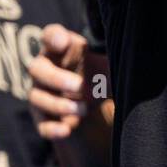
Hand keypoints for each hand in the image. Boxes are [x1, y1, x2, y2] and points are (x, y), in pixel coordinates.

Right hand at [28, 24, 101, 140]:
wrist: (94, 102)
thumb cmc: (98, 73)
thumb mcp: (107, 63)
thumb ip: (111, 56)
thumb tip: (130, 54)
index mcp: (61, 49)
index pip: (50, 35)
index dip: (53, 36)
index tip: (63, 41)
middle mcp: (45, 68)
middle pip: (36, 68)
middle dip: (56, 78)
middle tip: (79, 86)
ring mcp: (40, 93)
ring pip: (36, 98)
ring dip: (58, 105)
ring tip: (83, 110)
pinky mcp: (43, 118)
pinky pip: (40, 124)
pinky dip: (52, 128)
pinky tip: (67, 130)